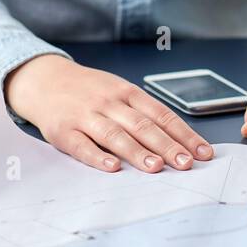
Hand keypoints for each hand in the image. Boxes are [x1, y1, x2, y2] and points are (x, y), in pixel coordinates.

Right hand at [4, 54, 213, 172]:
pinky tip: (112, 168)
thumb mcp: (119, 93)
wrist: (42, 79)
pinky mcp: (63, 131)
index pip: (162, 115)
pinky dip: (97, 156)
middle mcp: (109, 103)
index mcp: (128, 93)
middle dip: (167, 146)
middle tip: (186, 164)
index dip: (184, 135)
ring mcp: (86, 116)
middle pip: (143, 126)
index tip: (203, 153)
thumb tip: (180, 143)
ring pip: (115, 135)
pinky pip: (82, 145)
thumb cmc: (89, 91)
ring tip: (156, 167)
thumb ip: (144, 114)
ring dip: (137, 152)